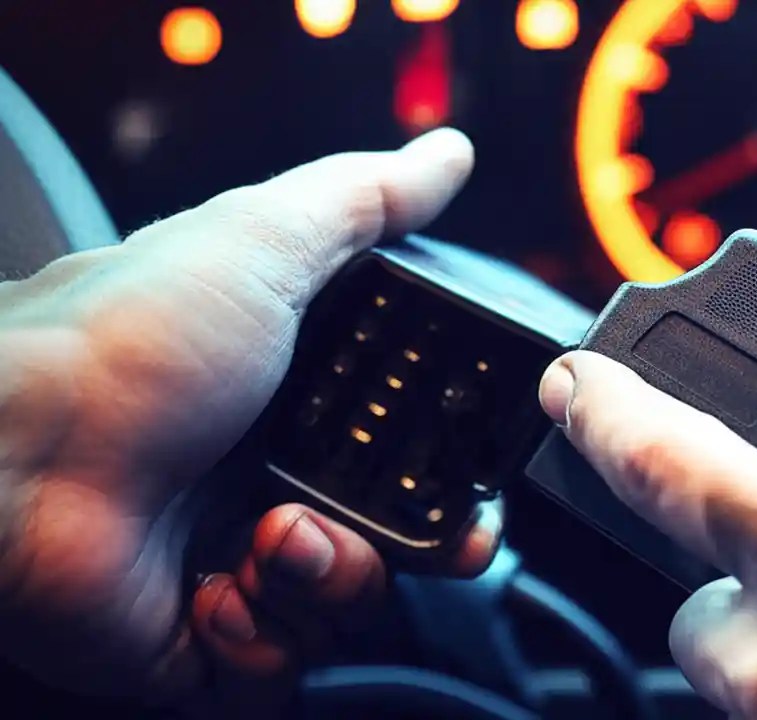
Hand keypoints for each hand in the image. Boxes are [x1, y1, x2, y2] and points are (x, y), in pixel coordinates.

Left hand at [0, 128, 499, 712]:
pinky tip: (220, 590)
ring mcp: (230, 558)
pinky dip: (259, 636)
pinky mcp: (194, 634)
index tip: (475, 480)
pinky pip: (275, 663)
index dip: (452, 466)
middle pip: (393, 534)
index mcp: (290, 394)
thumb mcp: (261, 242)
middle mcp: (265, 475)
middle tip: (422, 542)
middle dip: (415, 545)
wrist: (9, 462)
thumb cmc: (122, 344)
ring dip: (327, 579)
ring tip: (271, 540)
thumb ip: (365, 203)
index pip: (406, 441)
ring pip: (345, 603)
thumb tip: (443, 154)